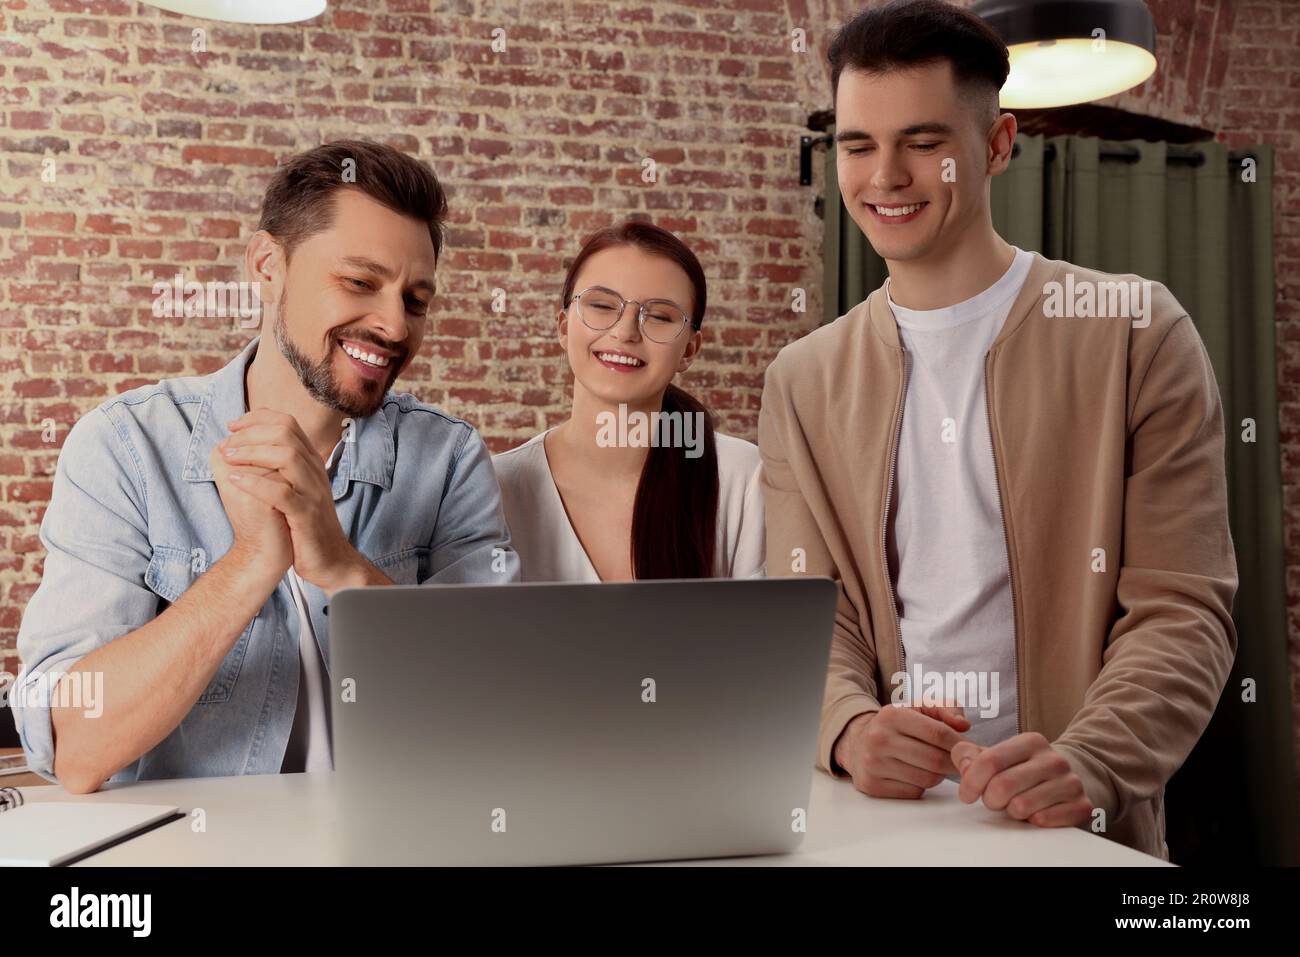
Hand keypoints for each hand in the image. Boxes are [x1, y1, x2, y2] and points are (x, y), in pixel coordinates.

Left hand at [218, 409, 369, 592]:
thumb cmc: (304, 524)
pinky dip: (255, 484)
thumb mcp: (296, 488)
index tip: (232, 426)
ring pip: (286, 456)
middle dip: (250, 433)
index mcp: (311, 461)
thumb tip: (248, 445)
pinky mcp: (306, 514)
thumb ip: (280, 467)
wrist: (329, 560)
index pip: (287, 423)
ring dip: (251, 453)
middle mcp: (315, 471)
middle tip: (227, 444)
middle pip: (285, 433)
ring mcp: (313, 491)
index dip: (257, 418)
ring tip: (228, 458)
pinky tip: (235, 481)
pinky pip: (281, 493)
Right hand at [834, 703, 970, 798]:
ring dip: (937, 774)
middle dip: (953, 762)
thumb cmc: (896, 726)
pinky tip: (914, 774)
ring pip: (928, 779)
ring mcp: (873, 764)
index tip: (968, 748)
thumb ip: (946, 708)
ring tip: (931, 764)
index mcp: (891, 715)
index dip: (959, 743)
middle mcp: (879, 739)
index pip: (938, 733)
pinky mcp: (872, 786)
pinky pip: (914, 792)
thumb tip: (963, 726)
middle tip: (957, 761)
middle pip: (935, 760)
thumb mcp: (918, 707)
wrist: (857, 743)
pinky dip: (921, 786)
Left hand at [952, 732, 1092, 826]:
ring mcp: (1071, 783)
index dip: (970, 782)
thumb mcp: (999, 756)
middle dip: (989, 800)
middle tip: (993, 801)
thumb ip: (971, 755)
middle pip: (1002, 786)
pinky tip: (1034, 812)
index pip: (989, 761)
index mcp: (1031, 741)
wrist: (1069, 780)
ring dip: (1010, 812)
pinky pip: (1042, 821)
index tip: (966, 795)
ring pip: (1021, 807)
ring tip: (1015, 804)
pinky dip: (1031, 822)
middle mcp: (1054, 759)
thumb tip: (963, 761)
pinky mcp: (1081, 806)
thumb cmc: (1025, 770)